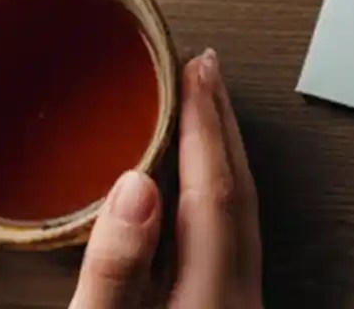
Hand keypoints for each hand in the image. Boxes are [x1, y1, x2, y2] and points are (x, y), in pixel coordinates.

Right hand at [70, 49, 262, 308]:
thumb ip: (115, 267)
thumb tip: (133, 189)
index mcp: (212, 297)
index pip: (215, 191)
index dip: (204, 124)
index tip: (195, 70)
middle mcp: (236, 299)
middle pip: (238, 195)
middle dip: (219, 125)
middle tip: (204, 69)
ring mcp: (231, 306)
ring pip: (238, 214)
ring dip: (218, 155)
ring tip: (200, 108)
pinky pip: (225, 234)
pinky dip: (211, 191)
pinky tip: (187, 183)